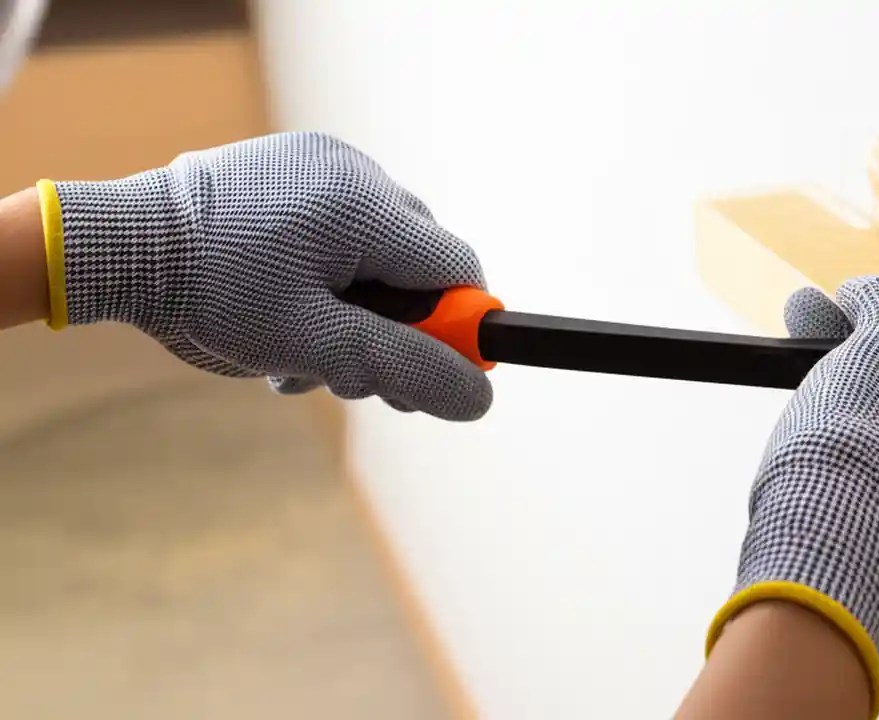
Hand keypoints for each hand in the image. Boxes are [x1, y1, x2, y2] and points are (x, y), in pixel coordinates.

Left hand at [45, 132, 490, 419]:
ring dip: (355, 315)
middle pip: (419, 267)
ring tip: (299, 353)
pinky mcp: (292, 170)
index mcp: (365, 206)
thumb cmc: (207, 293)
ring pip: (378, 256)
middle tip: (349, 378)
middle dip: (394, 332)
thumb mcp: (312, 344)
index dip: (452, 332)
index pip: (455, 271)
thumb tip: (478, 396)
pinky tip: (286, 315)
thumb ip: (402, 368)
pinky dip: (328, 280)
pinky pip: (341, 232)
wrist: (116, 246)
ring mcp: (320, 165)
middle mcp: (353, 171)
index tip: (419, 376)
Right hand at [707, 276, 878, 715]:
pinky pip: (855, 474)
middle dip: (869, 344)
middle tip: (823, 316)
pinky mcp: (870, 548)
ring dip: (841, 378)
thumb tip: (874, 292)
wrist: (824, 561)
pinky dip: (830, 435)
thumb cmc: (873, 447)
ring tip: (793, 339)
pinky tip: (795, 409)